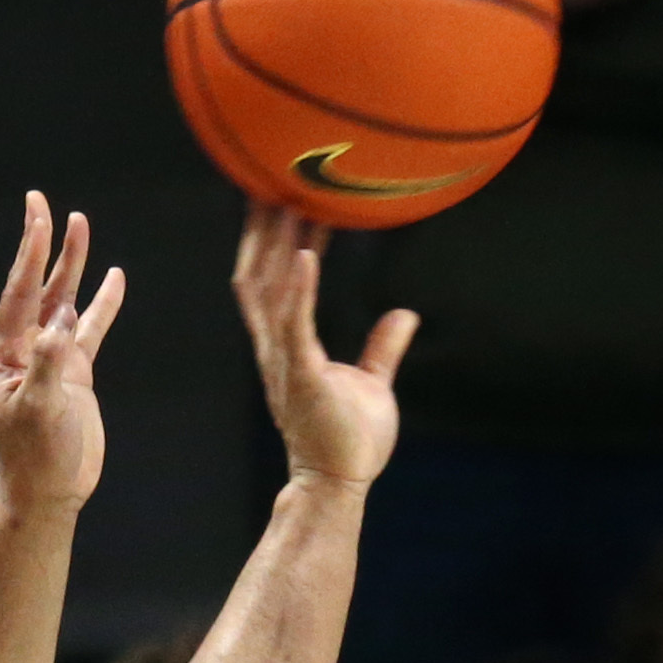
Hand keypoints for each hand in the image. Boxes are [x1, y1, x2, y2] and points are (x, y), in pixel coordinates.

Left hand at [0, 189, 124, 509]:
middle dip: (44, 244)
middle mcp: (22, 346)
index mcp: (3, 351)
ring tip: (82, 224)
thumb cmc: (36, 456)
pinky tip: (113, 278)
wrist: (50, 491)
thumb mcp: (40, 411)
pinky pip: (90, 327)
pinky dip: (101, 303)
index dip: (31, 250)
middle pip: (37, 284)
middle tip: (43, 202)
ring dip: (73, 265)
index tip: (39, 214)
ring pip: (63, 299)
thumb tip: (61, 325)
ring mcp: (49, 356)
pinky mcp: (73, 371)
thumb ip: (49, 365)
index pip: (19, 290)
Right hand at [232, 202, 410, 490]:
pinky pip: (294, 325)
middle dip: (262, 228)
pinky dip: (299, 289)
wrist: (340, 484)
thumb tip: (404, 315)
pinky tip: (307, 256)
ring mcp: (286, 361)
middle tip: (270, 178)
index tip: (291, 195)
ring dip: (275, 245)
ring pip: (267, 291)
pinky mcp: (304, 377)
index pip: (273, 280)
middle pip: (258, 274)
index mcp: (288, 345)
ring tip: (283, 199)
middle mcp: (277, 347)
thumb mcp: (372, 383)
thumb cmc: (349, 440)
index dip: (279, 238)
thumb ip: (382, 347)